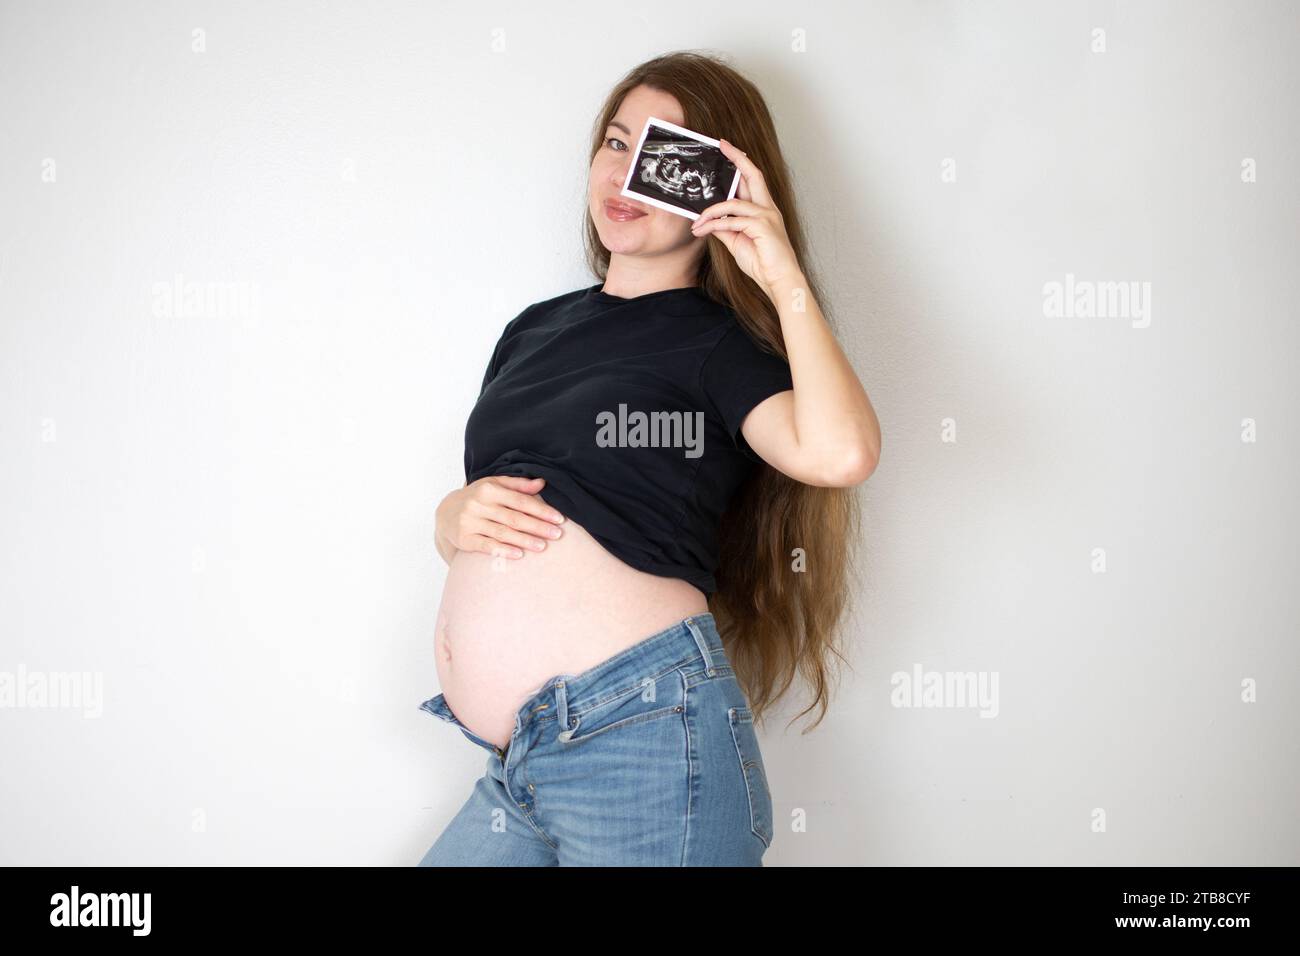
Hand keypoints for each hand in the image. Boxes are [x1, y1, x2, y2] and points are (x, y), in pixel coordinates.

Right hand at [435, 475, 564, 561]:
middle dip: (538, 527)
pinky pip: (487, 546)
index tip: (559, 519)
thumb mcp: (494, 485)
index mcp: (489, 489)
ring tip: (543, 547)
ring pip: (502, 533)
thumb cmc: (478, 497)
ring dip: (524, 540)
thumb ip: (518, 485)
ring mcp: (470, 522)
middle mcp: (478, 504)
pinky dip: (503, 551)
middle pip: (514, 518)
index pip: (520, 501)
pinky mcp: (464, 539)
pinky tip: (519, 554)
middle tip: (557, 535)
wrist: (446, 512)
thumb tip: (542, 483)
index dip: (541, 510)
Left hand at [689, 138, 802, 297]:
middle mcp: (767, 208)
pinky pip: (732, 221)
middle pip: (753, 175)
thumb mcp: (737, 243)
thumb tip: (709, 221)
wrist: (780, 280)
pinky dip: (714, 224)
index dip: (741, 163)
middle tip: (721, 145)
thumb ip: (724, 229)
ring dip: (710, 212)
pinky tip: (703, 230)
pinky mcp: (762, 226)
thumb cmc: (763, 263)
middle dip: (737, 158)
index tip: (727, 149)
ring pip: (732, 203)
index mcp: (764, 210)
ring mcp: (766, 216)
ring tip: (696, 223)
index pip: (752, 180)